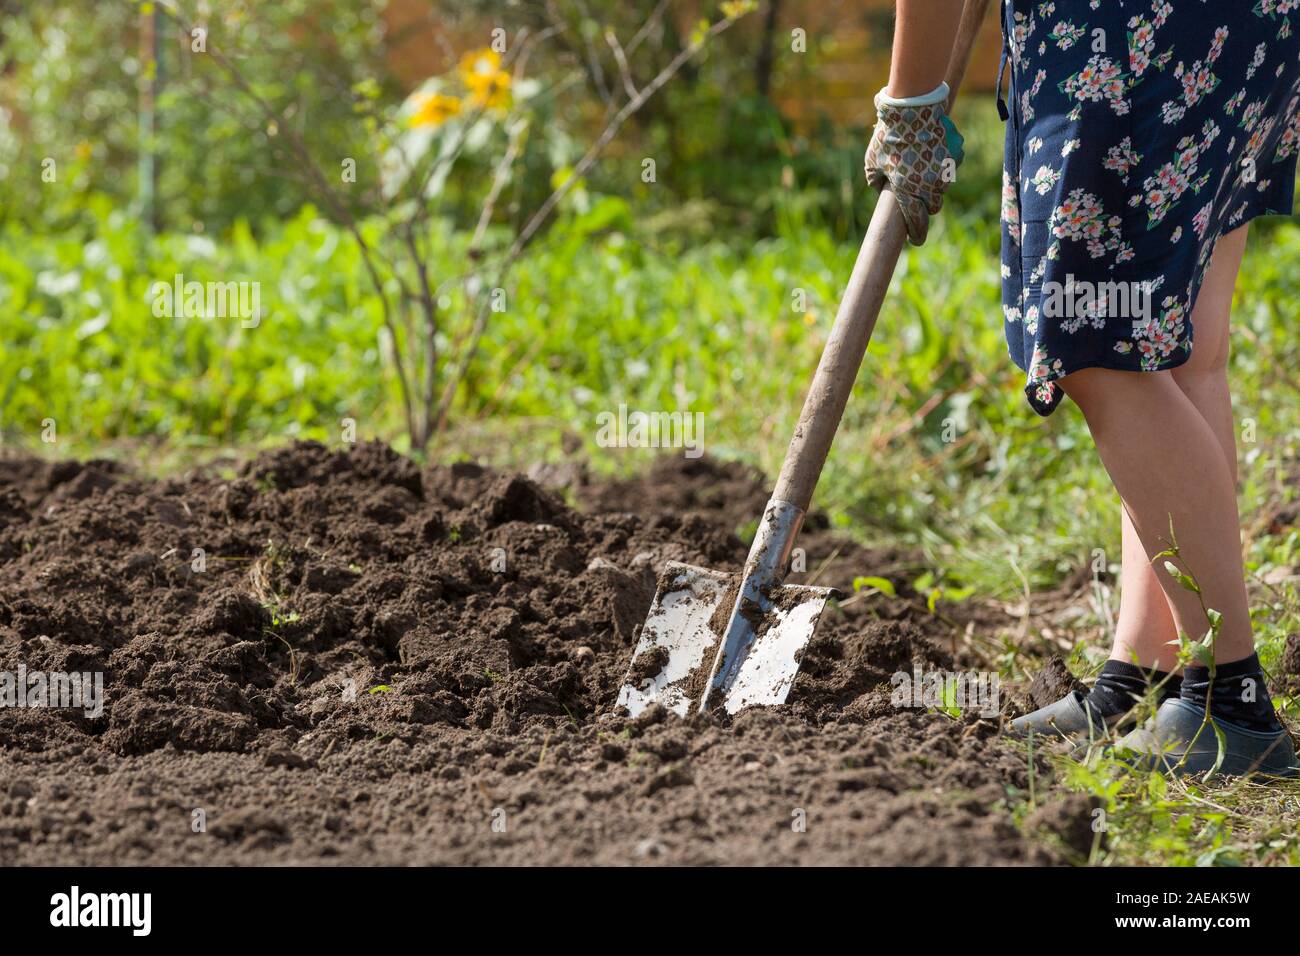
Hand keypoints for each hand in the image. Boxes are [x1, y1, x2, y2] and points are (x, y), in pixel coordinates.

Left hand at [863, 87, 963, 244]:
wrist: (912, 108)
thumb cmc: (887, 137)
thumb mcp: (872, 161)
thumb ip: (875, 180)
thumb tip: (880, 187)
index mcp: (907, 191)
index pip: (915, 221)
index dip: (916, 234)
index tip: (915, 240)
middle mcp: (929, 185)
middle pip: (932, 207)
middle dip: (926, 207)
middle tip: (917, 198)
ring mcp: (944, 171)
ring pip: (942, 188)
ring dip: (934, 186)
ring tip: (921, 170)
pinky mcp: (954, 156)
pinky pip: (949, 168)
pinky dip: (942, 166)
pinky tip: (932, 155)